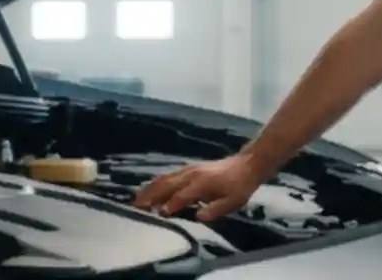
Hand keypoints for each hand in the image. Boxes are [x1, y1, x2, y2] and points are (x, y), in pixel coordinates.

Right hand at [132, 153, 265, 220]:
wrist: (246, 164)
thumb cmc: (240, 186)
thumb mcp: (232, 201)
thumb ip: (215, 209)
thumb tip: (198, 217)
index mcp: (202, 184)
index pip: (181, 196)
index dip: (170, 205)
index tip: (159, 215)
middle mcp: (192, 174)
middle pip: (167, 185)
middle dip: (151, 195)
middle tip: (136, 207)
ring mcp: (189, 169)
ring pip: (165, 178)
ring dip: (150, 188)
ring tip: (137, 199)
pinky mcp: (189, 167)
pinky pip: (169, 174)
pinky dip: (156, 181)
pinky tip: (150, 187)